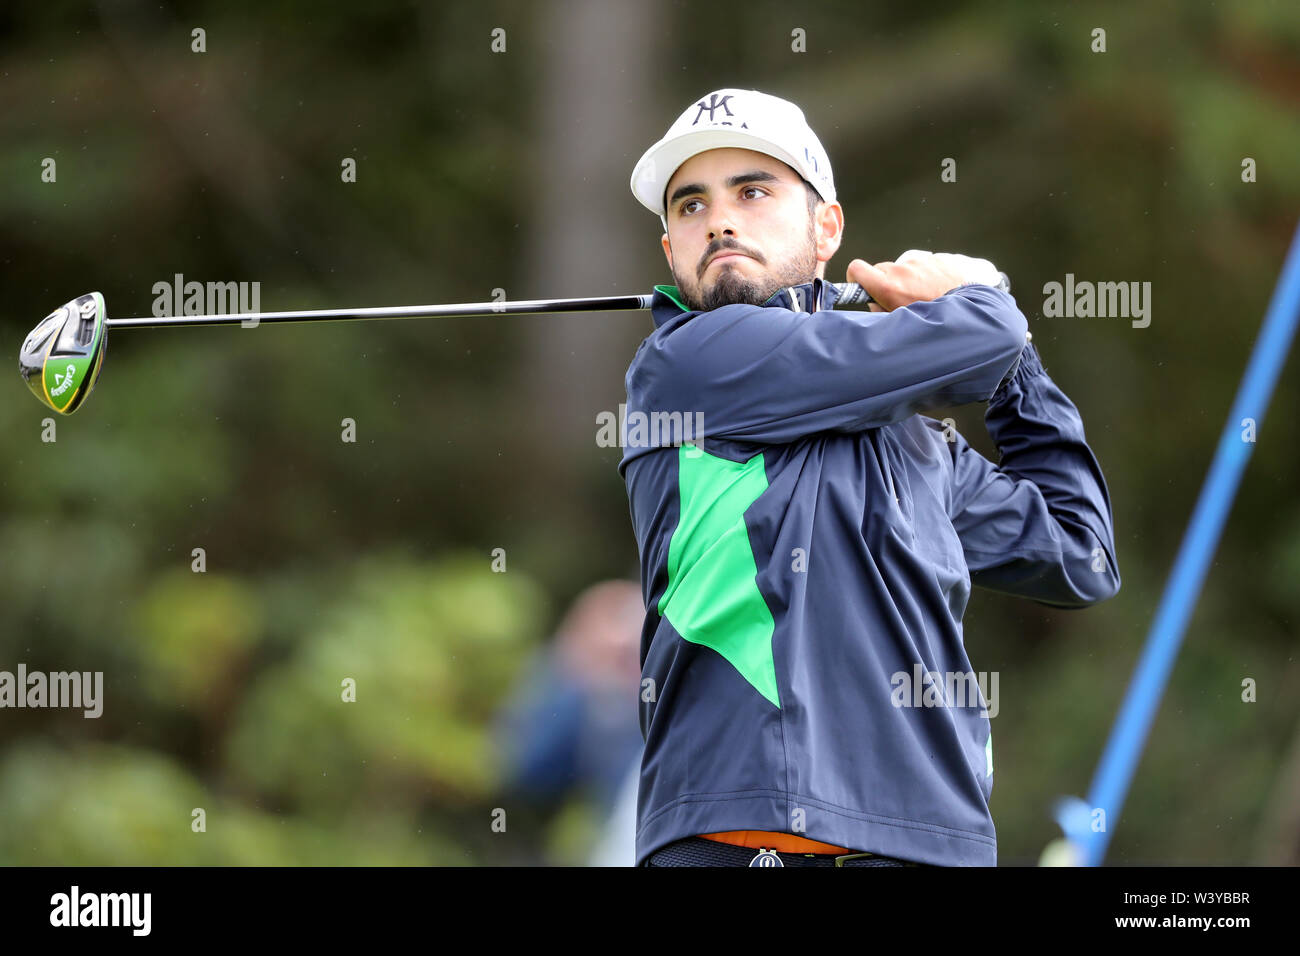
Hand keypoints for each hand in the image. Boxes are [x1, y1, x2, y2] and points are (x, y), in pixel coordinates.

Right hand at [846, 250, 1001, 311]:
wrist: (972, 310)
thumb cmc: (936, 321)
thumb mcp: (902, 323)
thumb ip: (881, 312)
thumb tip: (875, 305)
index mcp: (888, 286)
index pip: (856, 268)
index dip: (857, 278)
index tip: (863, 286)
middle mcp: (902, 270)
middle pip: (882, 268)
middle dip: (887, 281)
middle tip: (900, 298)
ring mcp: (921, 261)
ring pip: (904, 267)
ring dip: (909, 278)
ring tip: (926, 295)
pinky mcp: (937, 258)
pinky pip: (924, 264)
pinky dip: (927, 274)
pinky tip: (938, 288)